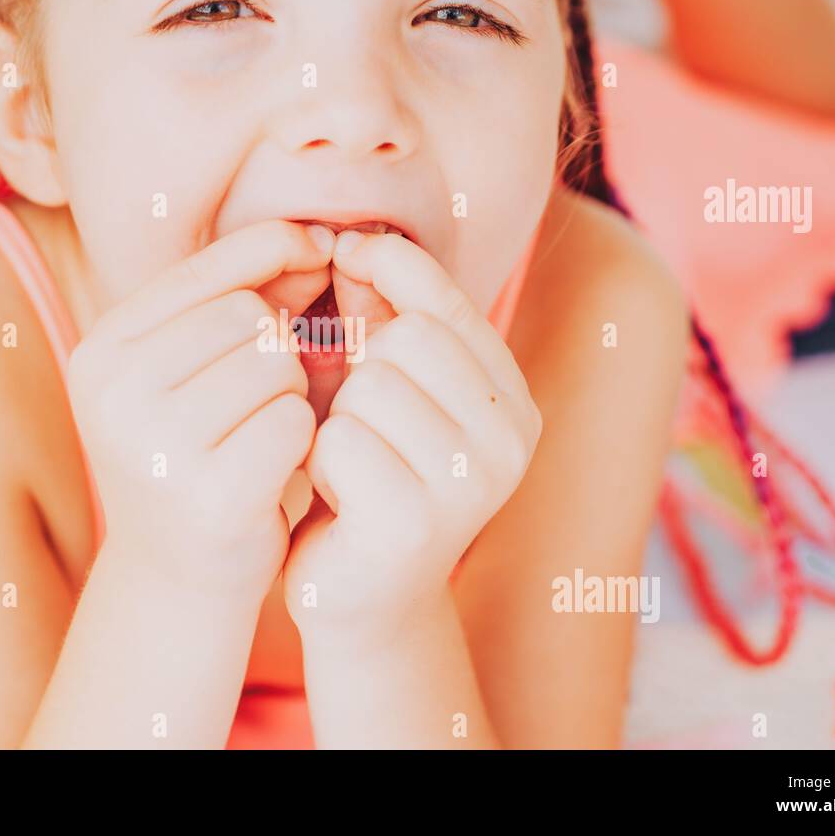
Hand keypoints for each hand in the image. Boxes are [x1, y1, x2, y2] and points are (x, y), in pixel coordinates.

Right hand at [67, 222, 333, 601]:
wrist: (178, 576)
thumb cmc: (196, 455)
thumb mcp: (191, 370)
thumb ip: (239, 299)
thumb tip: (316, 236)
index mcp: (101, 349)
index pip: (210, 269)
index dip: (274, 252)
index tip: (316, 254)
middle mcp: (114, 391)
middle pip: (248, 316)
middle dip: (280, 346)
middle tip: (266, 393)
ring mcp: (156, 444)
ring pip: (276, 364)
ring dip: (292, 392)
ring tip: (264, 430)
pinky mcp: (209, 493)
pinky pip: (293, 420)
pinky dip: (303, 437)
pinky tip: (279, 465)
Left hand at [284, 230, 540, 642]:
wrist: (361, 595)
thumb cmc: (369, 477)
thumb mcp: (381, 389)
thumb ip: (378, 317)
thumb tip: (356, 240)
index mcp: (513, 401)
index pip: (449, 302)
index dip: (392, 266)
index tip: (348, 254)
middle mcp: (511, 441)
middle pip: (411, 338)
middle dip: (361, 366)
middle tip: (354, 415)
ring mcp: (469, 487)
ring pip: (371, 386)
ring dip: (337, 418)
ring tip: (349, 461)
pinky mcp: (414, 525)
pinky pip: (339, 441)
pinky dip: (320, 461)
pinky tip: (336, 496)